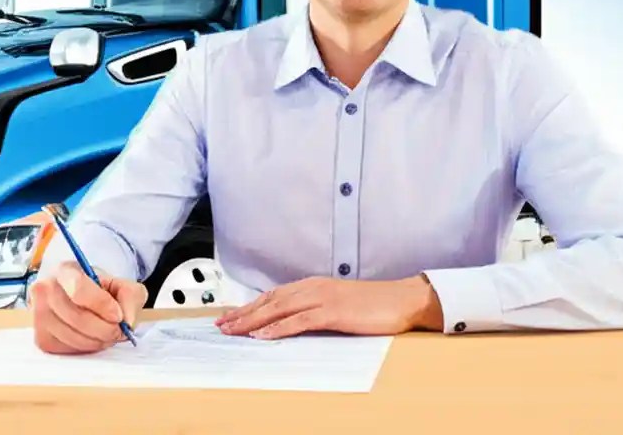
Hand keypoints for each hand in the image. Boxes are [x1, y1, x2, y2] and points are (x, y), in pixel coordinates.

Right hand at [27, 260, 147, 353]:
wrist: (79, 299)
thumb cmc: (98, 291)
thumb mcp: (121, 284)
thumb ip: (131, 296)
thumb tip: (127, 321)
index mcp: (65, 270)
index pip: (78, 289)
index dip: (101, 305)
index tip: (118, 315)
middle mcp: (45, 290)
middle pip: (78, 318)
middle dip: (106, 328)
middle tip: (120, 330)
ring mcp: (39, 315)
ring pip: (74, 337)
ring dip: (98, 340)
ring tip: (108, 333)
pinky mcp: (41, 338)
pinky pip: (69, 349)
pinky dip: (87, 348)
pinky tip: (92, 338)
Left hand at [214, 274, 442, 338]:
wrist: (402, 300)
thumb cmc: (373, 305)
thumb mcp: (338, 305)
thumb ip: (315, 309)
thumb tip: (291, 322)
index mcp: (313, 285)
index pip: (273, 296)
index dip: (249, 307)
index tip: (229, 317)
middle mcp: (313, 287)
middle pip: (269, 301)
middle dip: (242, 314)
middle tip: (220, 326)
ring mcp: (323, 298)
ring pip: (278, 309)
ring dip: (252, 321)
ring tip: (233, 331)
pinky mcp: (334, 311)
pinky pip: (300, 320)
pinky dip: (279, 328)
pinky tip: (263, 336)